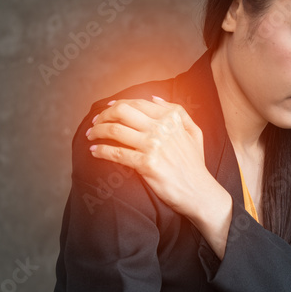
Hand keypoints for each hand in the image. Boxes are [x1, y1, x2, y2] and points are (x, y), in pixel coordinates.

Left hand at [86, 96, 230, 229]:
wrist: (199, 193)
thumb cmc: (195, 165)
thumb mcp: (194, 132)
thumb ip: (178, 112)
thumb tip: (155, 98)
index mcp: (171, 119)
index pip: (136, 103)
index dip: (116, 105)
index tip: (106, 110)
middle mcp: (161, 129)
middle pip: (122, 112)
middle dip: (103, 115)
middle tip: (95, 123)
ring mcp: (153, 146)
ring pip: (115, 130)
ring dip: (97, 131)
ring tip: (90, 136)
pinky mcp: (146, 164)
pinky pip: (116, 153)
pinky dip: (100, 150)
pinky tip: (94, 152)